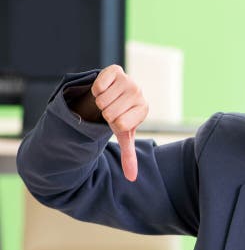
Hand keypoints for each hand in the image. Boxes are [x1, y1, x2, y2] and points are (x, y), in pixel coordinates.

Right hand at [90, 65, 148, 181]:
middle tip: (112, 108)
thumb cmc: (120, 115)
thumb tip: (132, 178)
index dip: (114, 124)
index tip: (118, 119)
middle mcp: (139, 93)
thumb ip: (129, 156)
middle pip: (109, 113)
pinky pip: (98, 85)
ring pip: (101, 100)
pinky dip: (95, 89)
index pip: (121, 125)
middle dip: (105, 113)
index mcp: (143, 110)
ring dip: (100, 101)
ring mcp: (129, 80)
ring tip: (109, 99)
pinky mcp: (115, 70)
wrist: (114, 92)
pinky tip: (104, 88)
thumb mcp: (124, 135)